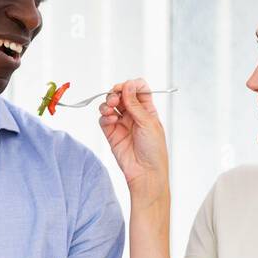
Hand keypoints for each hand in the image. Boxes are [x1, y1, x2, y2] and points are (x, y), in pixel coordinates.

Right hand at [97, 77, 169, 208]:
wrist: (145, 172)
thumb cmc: (154, 150)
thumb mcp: (148, 123)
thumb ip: (135, 104)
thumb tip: (128, 85)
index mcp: (147, 110)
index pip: (138, 89)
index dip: (131, 86)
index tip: (126, 87)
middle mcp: (134, 114)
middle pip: (121, 94)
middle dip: (116, 93)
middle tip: (115, 98)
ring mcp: (122, 123)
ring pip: (110, 105)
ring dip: (108, 102)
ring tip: (110, 108)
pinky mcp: (111, 133)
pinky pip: (104, 118)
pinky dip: (105, 116)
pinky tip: (111, 120)